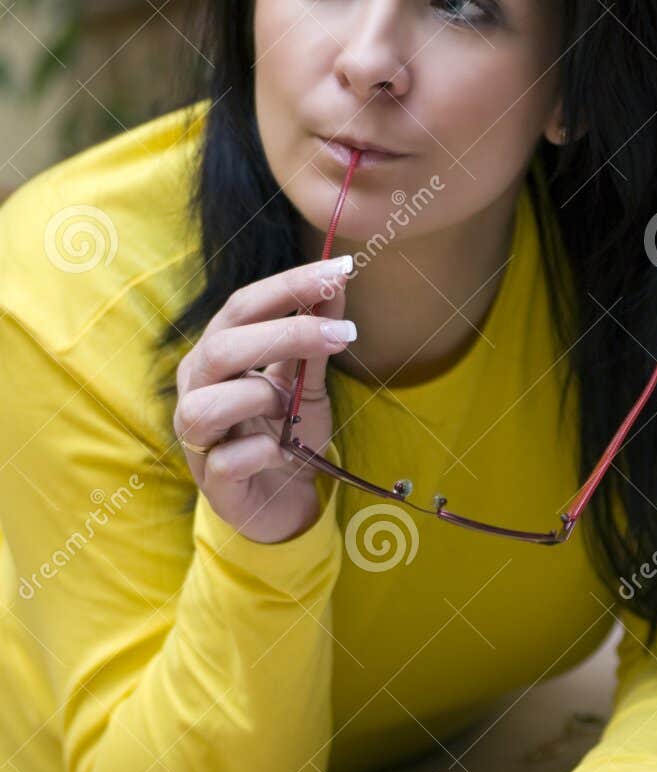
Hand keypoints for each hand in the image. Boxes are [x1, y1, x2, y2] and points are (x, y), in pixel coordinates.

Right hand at [173, 255, 356, 543]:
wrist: (284, 501)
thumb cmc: (289, 432)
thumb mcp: (309, 380)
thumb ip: (316, 335)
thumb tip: (337, 282)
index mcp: (218, 352)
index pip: (243, 305)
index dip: (290, 285)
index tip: (341, 270)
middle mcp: (198, 386)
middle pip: (223, 346)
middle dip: (286, 334)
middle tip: (343, 335)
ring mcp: (197, 435)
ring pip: (209, 404)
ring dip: (261, 399)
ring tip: (290, 410)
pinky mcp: (210, 480)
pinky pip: (228, 461)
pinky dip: (263, 453)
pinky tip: (284, 453)